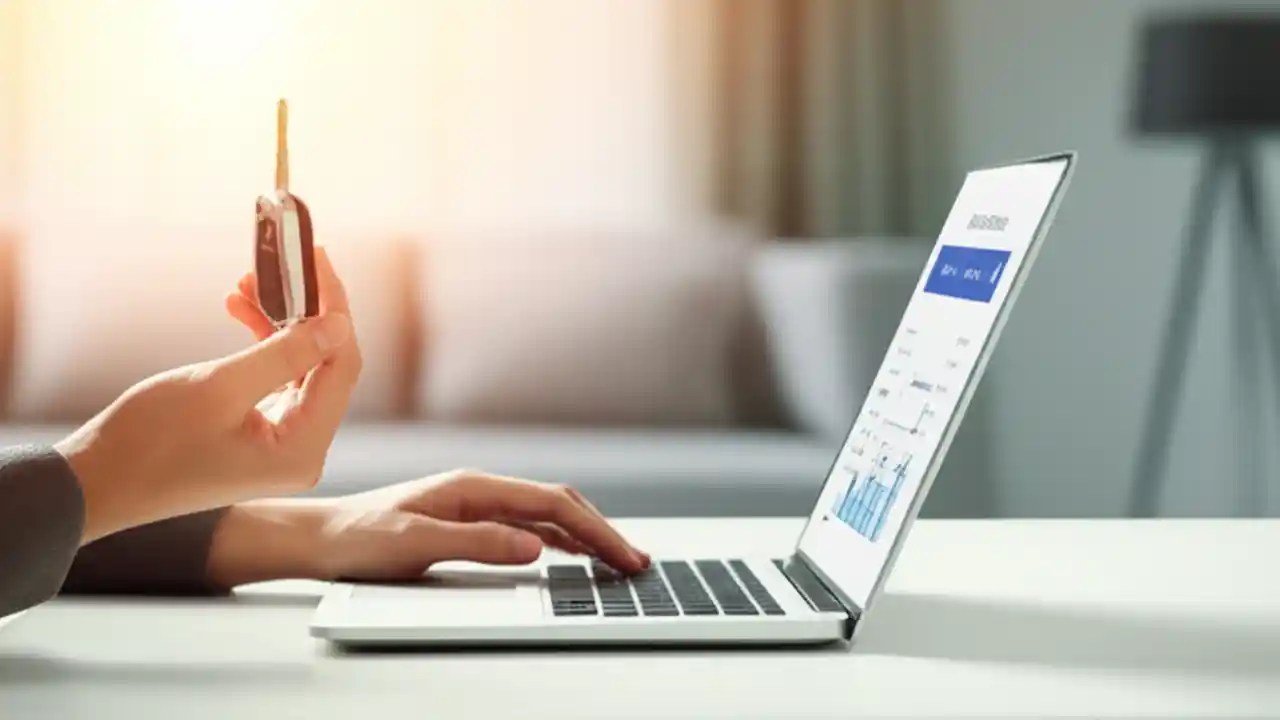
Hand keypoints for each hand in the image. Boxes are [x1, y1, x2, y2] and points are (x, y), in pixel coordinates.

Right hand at [57, 247, 361, 542]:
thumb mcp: (221, 387)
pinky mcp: (258, 433)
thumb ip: (286, 354)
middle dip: (306, 311)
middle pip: (325, 365)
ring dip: (279, 322)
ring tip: (249, 282)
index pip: (341, 366)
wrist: (97, 482)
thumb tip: (339, 324)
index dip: (334, 310)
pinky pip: (275, 379)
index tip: (318, 260)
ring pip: (299, 367)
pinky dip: (261, 345)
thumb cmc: (151, 442)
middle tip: (288, 263)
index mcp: (304, 450)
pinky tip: (240, 308)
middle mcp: (302, 451)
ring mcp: (281, 443)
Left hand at [206, 470, 650, 586]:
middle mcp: (479, 490)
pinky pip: (526, 527)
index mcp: (473, 487)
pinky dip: (559, 541)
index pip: (552, 504)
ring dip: (585, 536)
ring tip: (617, 560)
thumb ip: (478, 543)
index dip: (596, 531)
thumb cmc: (357, 539)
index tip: (624, 556)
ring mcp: (475, 504)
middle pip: (559, 504)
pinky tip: (572, 556)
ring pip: (547, 515)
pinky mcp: (468, 522)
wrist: (318, 539)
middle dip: (603, 531)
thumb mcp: (415, 544)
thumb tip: (536, 547)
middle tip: (636, 561)